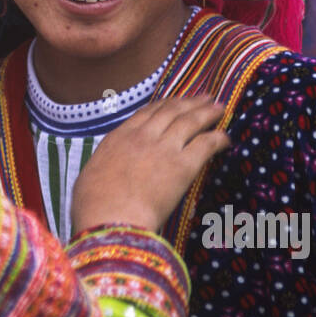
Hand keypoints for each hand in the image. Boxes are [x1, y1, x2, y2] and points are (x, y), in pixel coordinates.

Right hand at [71, 96, 230, 235]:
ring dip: (207, 113)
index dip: (164, 105)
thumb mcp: (89, 177)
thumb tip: (102, 173)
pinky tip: (226, 138)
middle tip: (204, 97)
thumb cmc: (93, 207)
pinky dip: (218, 138)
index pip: (146, 113)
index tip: (175, 102)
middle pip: (171, 111)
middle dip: (189, 102)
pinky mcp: (183, 166)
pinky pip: (206, 145)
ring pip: (190, 121)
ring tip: (219, 108)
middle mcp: (142, 136)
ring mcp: (163, 148)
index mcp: (118, 138)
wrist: (110, 219)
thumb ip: (102, 167)